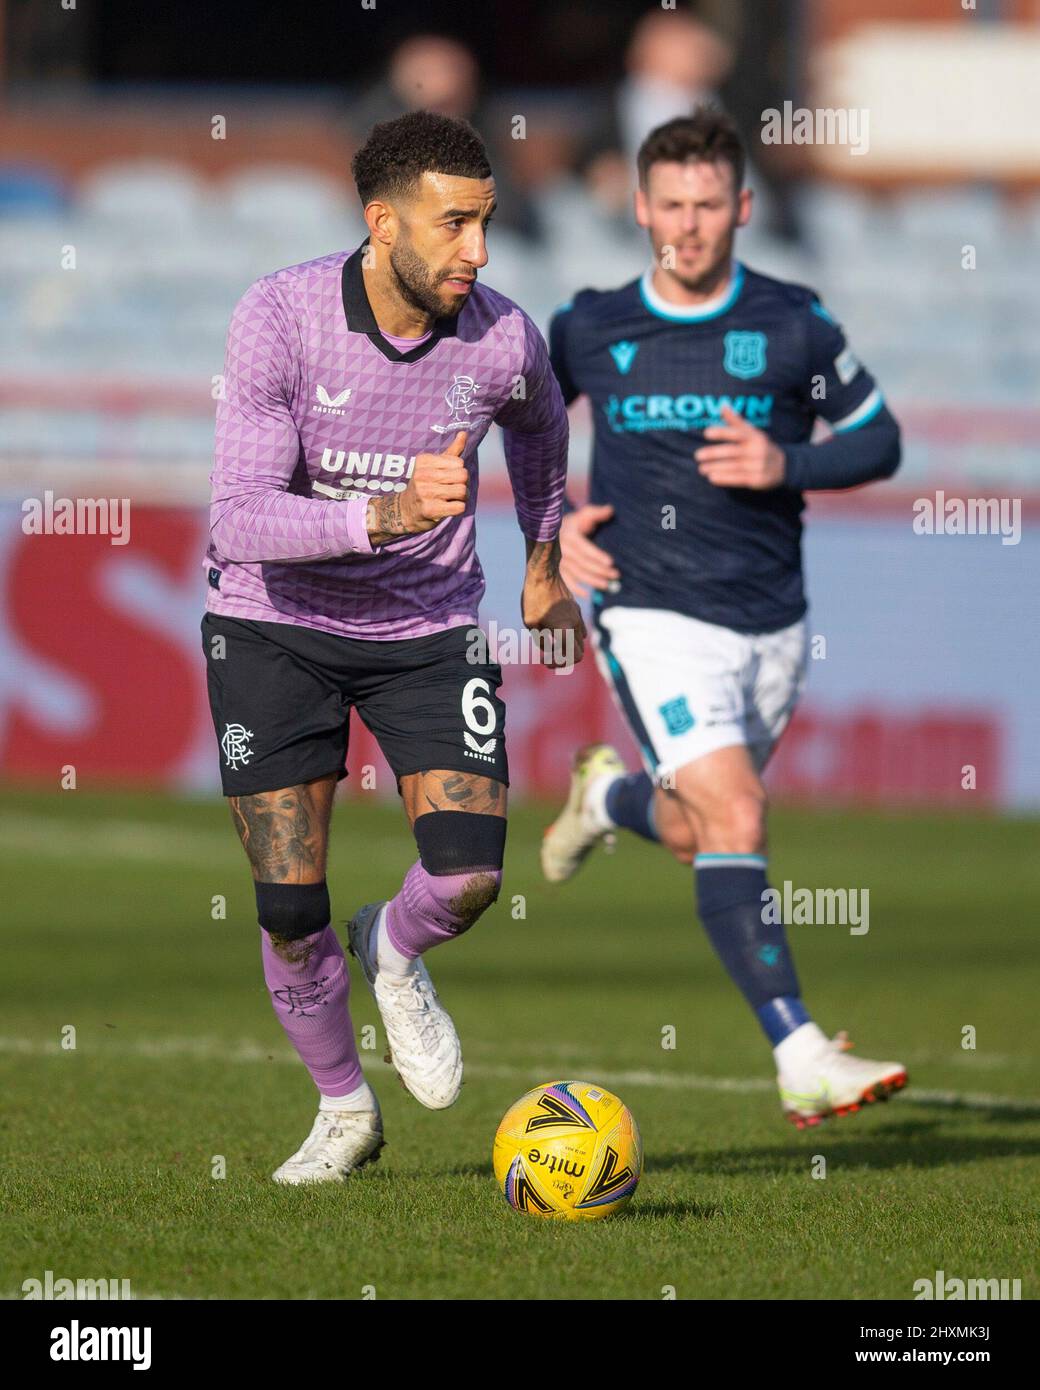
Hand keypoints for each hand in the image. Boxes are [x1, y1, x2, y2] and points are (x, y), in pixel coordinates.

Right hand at [366, 430, 467, 543]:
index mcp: (424, 461)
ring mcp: (426, 493)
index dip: (459, 471)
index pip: (459, 463)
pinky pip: (460, 507)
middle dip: (462, 484)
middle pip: (463, 476)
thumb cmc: (424, 485)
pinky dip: (458, 508)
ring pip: (462, 491)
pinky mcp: (430, 509)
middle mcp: (423, 475)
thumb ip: (451, 451)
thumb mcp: (433, 466)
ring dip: (462, 497)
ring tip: (451, 498)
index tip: (449, 478)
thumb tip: (464, 433)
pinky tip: (448, 508)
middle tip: (453, 489)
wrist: (404, 510)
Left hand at [522, 537, 585, 668]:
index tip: (544, 659)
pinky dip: (569, 635)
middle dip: (564, 659)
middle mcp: (575, 624)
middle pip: (578, 653)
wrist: (543, 573)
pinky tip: (554, 630)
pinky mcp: (576, 609)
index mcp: (565, 630)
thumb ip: (541, 640)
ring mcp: (578, 616)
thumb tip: (548, 648)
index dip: (558, 663)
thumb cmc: (534, 597)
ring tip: (550, 644)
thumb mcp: (530, 623)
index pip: (571, 657)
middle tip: (548, 657)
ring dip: (567, 647)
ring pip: (579, 641)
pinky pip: (578, 629)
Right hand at [559, 503, 618, 597]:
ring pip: (577, 574)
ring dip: (592, 581)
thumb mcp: (584, 514)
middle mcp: (562, 550)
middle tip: (616, 575)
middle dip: (600, 570)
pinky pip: (566, 582)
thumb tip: (610, 510)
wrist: (552, 531)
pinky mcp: (556, 570)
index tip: (611, 562)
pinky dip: (575, 589)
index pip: (585, 548)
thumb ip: (597, 513)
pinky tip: (587, 595)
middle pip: (583, 563)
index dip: (597, 555)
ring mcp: (558, 561)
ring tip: (607, 585)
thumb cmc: (574, 522)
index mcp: (569, 536)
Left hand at [696, 405, 784, 488]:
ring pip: (733, 466)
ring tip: (701, 468)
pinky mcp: (757, 480)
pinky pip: (738, 479)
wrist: (784, 466)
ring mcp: (758, 466)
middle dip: (714, 453)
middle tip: (697, 455)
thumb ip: (736, 421)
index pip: (737, 433)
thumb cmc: (760, 446)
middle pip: (732, 451)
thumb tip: (722, 406)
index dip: (722, 432)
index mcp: (755, 437)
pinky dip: (724, 478)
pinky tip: (712, 478)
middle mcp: (757, 450)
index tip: (706, 433)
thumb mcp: (752, 432)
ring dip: (716, 467)